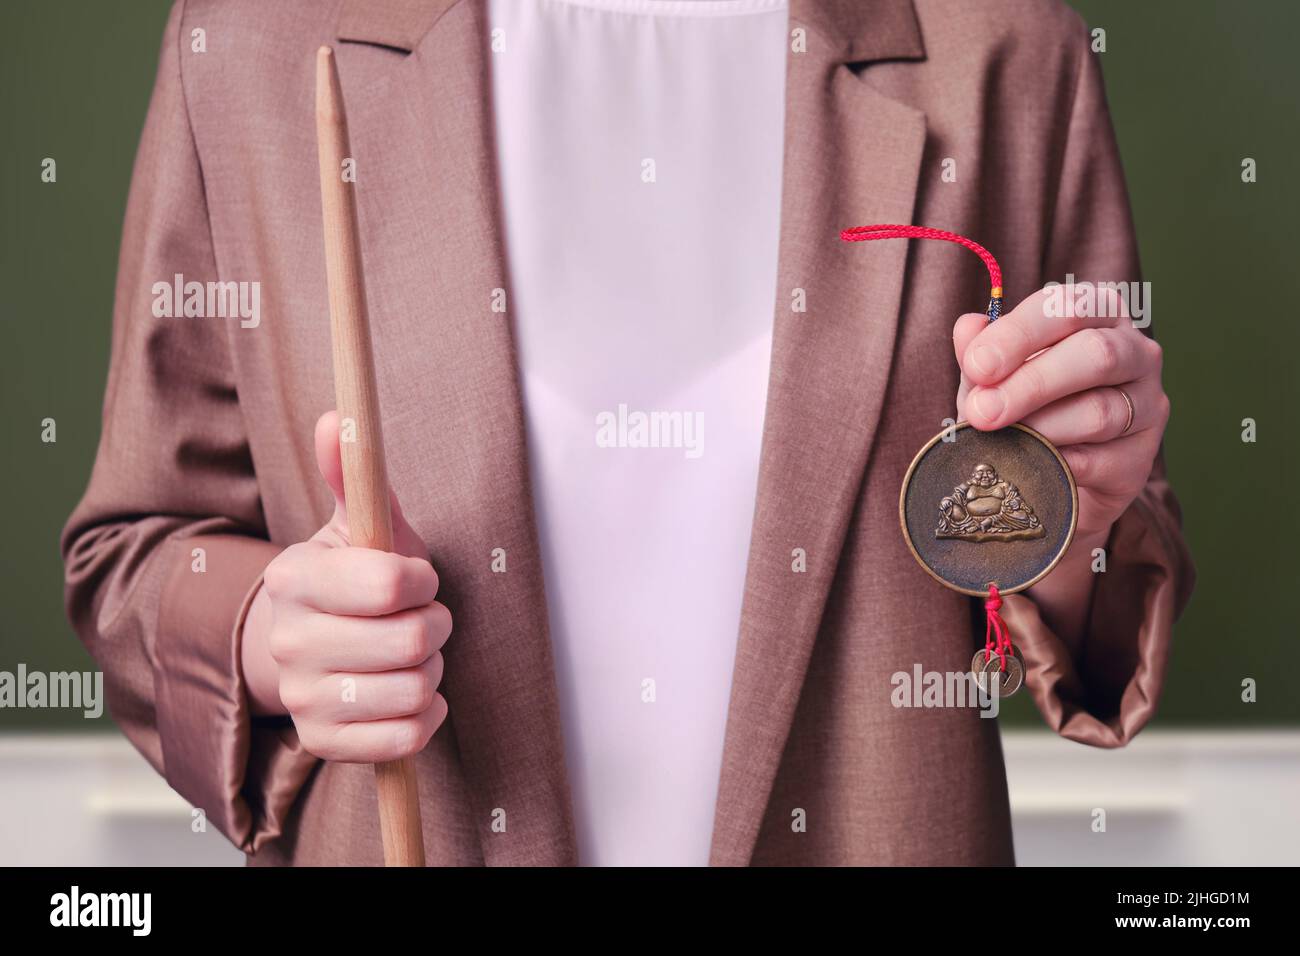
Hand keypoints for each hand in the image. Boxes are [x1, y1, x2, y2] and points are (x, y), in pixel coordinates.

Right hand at [240, 411, 450, 762]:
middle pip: (412, 643)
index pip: (392, 585)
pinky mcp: (323, 743)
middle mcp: (291, 641)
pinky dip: (426, 714)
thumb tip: (340, 418)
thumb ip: (354, 474)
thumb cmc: (350, 580)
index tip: (416, 578)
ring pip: (415, 690)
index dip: (423, 581)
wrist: (303, 647)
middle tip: (420, 619)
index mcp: (297, 578)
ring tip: (410, 655)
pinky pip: (407, 737)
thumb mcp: (357, 525)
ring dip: (431, 670)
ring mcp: (303, 698)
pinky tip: (408, 693)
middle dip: (435, 627)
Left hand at [953, 287, 1167, 542]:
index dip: (1019, 335)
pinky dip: (1057, 466)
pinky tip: (1031, 465)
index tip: (977, 366)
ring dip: (1040, 430)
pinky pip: (1100, 462)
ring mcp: (1147, 405)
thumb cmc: (1022, 404)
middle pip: (1097, 354)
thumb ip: (981, 349)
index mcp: (1100, 314)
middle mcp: (1136, 353)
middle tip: (982, 412)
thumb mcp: (994, 372)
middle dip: (1031, 384)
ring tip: (1003, 441)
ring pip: (1100, 412)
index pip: (1069, 308)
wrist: (1046, 471)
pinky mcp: (1141, 457)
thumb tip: (969, 326)